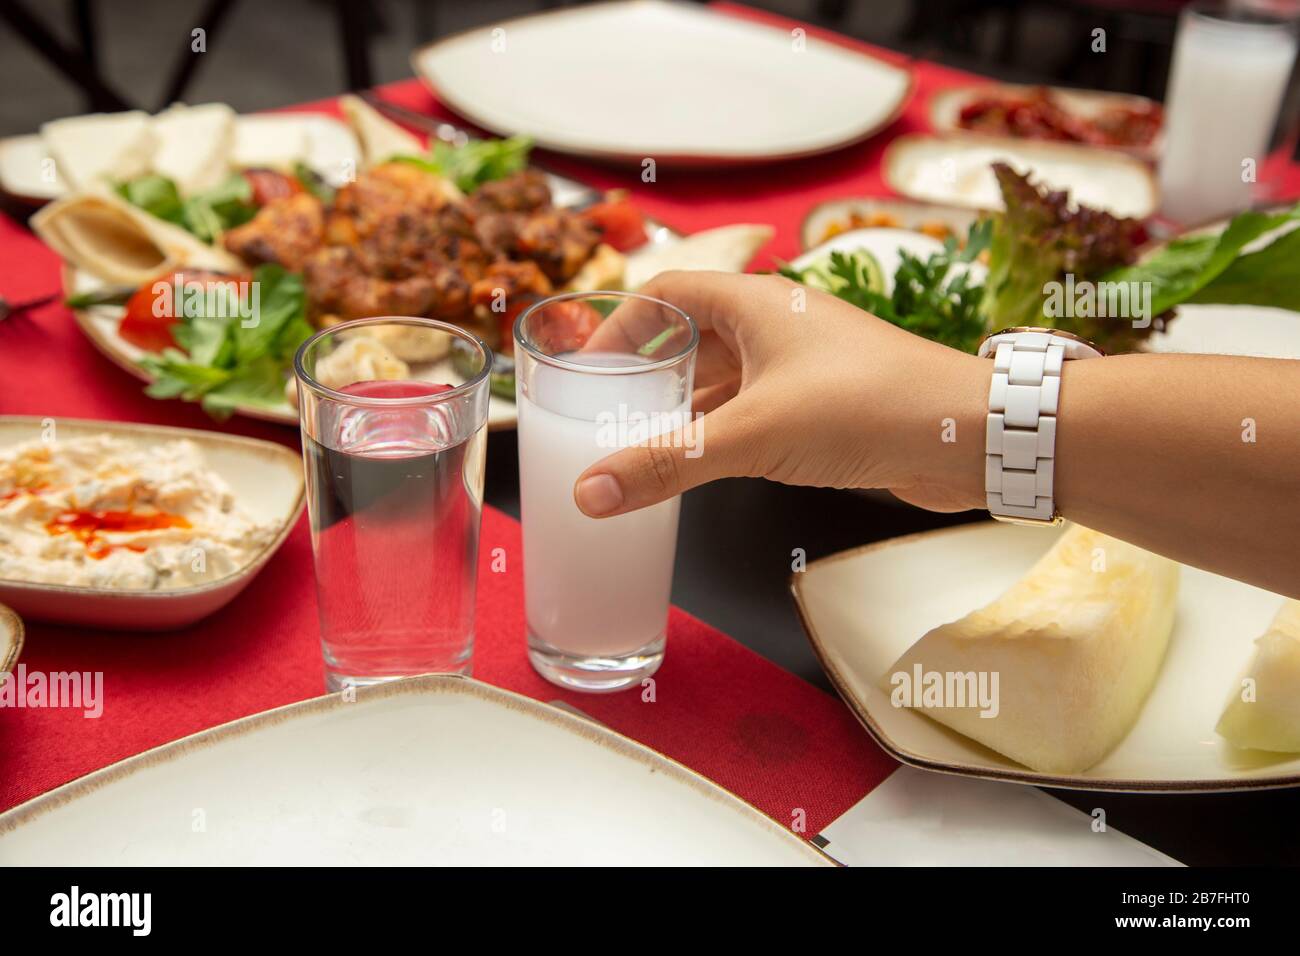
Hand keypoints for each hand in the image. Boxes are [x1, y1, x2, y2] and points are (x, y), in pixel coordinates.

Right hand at [572, 270, 988, 516]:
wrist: (972, 436)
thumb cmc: (870, 406)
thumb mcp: (754, 436)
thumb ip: (668, 464)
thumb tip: (590, 492)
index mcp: (757, 302)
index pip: (667, 293)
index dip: (621, 325)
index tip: (588, 367)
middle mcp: (778, 326)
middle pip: (692, 338)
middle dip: (648, 374)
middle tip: (604, 414)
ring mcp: (803, 366)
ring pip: (724, 381)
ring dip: (683, 410)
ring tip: (638, 446)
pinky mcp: (824, 406)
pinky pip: (753, 412)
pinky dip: (720, 434)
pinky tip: (698, 466)